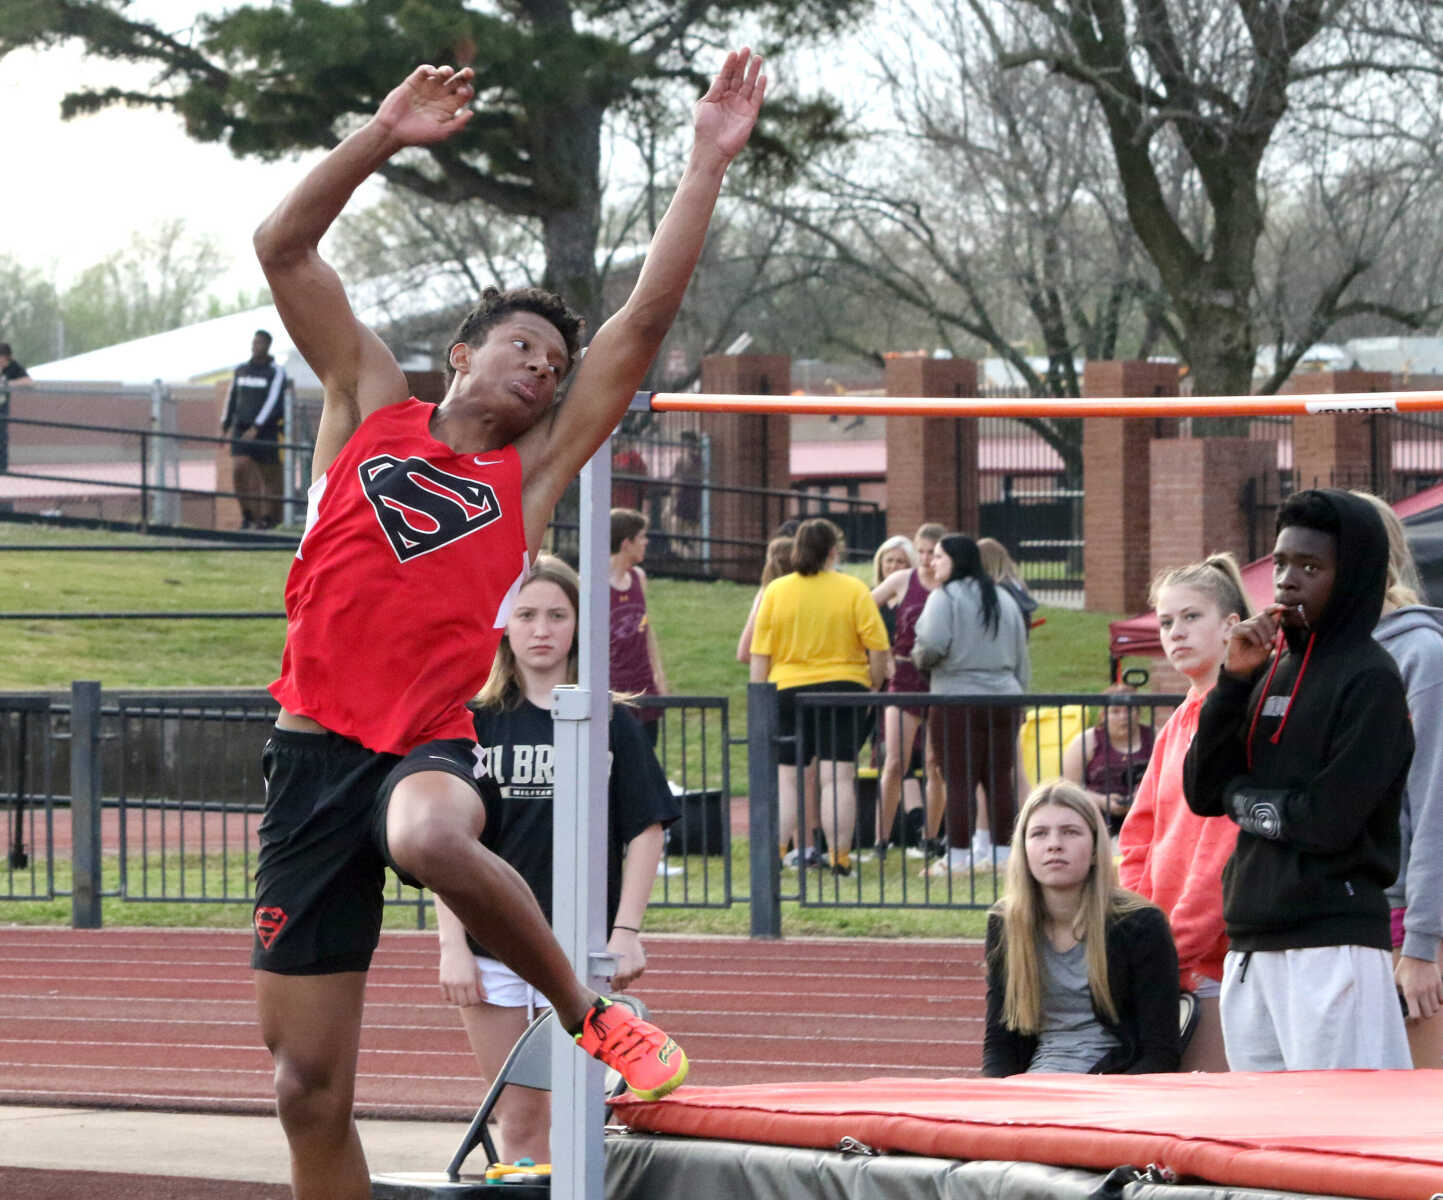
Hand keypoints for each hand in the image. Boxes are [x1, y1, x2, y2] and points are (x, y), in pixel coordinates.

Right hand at [376, 65, 475, 147]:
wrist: (393, 131)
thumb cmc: (417, 135)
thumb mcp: (441, 132)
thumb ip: (457, 124)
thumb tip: (472, 112)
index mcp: (448, 107)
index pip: (464, 94)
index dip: (467, 90)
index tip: (463, 93)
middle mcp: (440, 95)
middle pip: (456, 81)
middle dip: (464, 75)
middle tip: (469, 72)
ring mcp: (427, 87)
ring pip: (441, 74)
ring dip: (447, 70)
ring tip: (448, 72)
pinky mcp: (413, 82)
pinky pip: (424, 71)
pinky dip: (429, 69)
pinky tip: (432, 72)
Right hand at [438, 943, 485, 1006]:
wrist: (453, 948)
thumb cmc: (467, 958)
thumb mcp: (477, 970)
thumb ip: (481, 986)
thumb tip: (486, 998)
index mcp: (470, 981)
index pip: (474, 1000)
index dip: (477, 1001)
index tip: (478, 998)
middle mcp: (459, 984)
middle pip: (464, 1003)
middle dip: (469, 1003)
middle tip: (471, 998)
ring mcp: (449, 983)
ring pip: (454, 1002)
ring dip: (459, 1001)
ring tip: (463, 995)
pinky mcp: (442, 982)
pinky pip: (445, 997)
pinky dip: (450, 998)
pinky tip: (455, 993)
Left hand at [608, 928, 645, 990]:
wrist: (625, 936)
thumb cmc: (614, 947)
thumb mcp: (607, 961)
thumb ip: (608, 973)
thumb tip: (607, 981)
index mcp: (619, 974)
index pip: (615, 987)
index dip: (612, 987)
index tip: (611, 986)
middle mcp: (629, 974)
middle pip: (624, 986)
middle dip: (620, 984)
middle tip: (617, 979)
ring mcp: (636, 970)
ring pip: (632, 979)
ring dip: (628, 977)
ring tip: (624, 968)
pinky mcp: (642, 965)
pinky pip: (638, 973)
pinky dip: (634, 971)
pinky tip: (630, 964)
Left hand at [693, 48, 765, 164]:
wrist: (712, 148)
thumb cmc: (704, 128)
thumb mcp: (705, 104)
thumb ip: (714, 89)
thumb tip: (718, 74)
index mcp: (719, 95)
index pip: (726, 75)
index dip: (730, 64)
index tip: (734, 52)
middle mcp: (731, 99)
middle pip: (739, 77)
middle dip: (743, 63)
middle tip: (747, 49)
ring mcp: (741, 106)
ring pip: (749, 85)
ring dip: (753, 71)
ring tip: (758, 57)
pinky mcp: (750, 115)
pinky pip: (757, 98)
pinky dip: (760, 88)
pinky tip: (763, 76)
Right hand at [1224, 607, 1282, 676]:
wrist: (1243, 667)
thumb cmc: (1255, 656)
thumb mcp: (1269, 644)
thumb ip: (1273, 632)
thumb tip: (1278, 616)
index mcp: (1261, 624)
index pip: (1268, 611)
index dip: (1275, 607)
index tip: (1284, 608)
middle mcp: (1251, 623)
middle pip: (1264, 616)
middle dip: (1271, 628)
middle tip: (1274, 640)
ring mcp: (1243, 625)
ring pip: (1257, 624)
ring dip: (1264, 636)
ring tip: (1265, 647)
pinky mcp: (1236, 630)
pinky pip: (1249, 630)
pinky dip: (1256, 639)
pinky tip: (1257, 645)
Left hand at [1396, 953, 1442, 1020]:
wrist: (1418, 955)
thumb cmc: (1404, 968)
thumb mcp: (1396, 979)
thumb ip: (1396, 991)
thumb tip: (1394, 1000)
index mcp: (1410, 993)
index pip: (1416, 1014)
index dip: (1415, 1018)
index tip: (1413, 1016)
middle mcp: (1422, 992)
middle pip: (1428, 1014)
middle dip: (1424, 1014)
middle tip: (1421, 1010)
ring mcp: (1432, 989)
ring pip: (1436, 1008)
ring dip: (1431, 1008)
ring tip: (1426, 1003)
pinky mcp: (1439, 985)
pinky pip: (1442, 1000)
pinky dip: (1438, 1001)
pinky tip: (1433, 997)